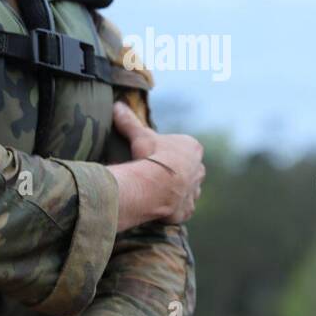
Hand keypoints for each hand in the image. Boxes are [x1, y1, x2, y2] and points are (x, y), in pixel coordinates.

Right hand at [110, 101, 204, 224]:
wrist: (158, 186)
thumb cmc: (152, 156)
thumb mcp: (140, 136)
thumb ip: (129, 122)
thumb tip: (117, 105)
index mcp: (192, 148)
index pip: (183, 148)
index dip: (168, 151)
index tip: (154, 155)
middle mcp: (198, 170)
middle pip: (188, 169)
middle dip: (175, 171)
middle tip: (155, 174)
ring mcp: (194, 191)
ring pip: (187, 190)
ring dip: (176, 190)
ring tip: (156, 192)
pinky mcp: (187, 209)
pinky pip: (182, 209)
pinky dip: (173, 209)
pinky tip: (160, 206)